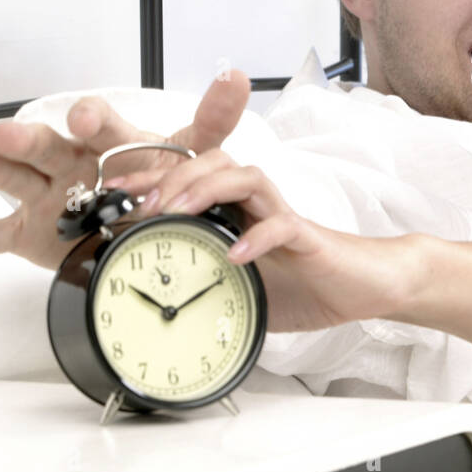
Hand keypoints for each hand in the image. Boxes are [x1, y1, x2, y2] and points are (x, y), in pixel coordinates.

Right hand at [0, 71, 251, 270]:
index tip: (85, 118)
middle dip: (30, 139)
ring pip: (16, 180)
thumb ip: (212, 119)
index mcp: (108, 142)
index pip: (99, 124)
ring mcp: (46, 195)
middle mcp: (71, 162)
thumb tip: (235, 75)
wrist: (140, 225)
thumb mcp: (190, 150)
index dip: (91, 119)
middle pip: (47, 146)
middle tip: (12, 136)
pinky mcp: (28, 231)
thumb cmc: (156, 178)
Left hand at [111, 148, 416, 332]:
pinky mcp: (307, 236)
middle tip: (140, 204)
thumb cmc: (304, 283)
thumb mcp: (240, 288)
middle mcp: (256, 206)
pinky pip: (281, 225)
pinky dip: (257, 237)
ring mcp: (281, 216)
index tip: (110, 193)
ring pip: (246, 176)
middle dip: (172, 176)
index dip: (148, 179)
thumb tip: (157, 310)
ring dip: (207, 188)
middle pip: (214, 161)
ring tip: (178, 212)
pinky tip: (236, 253)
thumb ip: (206, 287)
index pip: (190, 178)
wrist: (362, 286)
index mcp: (236, 212)